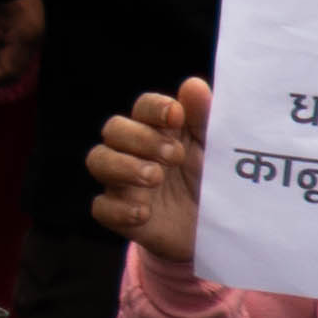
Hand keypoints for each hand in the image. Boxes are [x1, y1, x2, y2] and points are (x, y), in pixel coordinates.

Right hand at [88, 79, 206, 269]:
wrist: (219, 232)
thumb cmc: (214, 183)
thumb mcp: (216, 152)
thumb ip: (206, 119)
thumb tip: (193, 85)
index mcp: (160, 131)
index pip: (144, 107)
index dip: (153, 108)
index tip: (175, 116)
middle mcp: (135, 152)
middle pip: (114, 129)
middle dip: (140, 138)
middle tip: (174, 155)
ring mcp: (124, 182)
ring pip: (98, 160)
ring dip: (123, 166)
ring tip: (154, 178)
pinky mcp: (121, 215)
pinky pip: (101, 207)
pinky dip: (119, 208)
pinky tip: (144, 212)